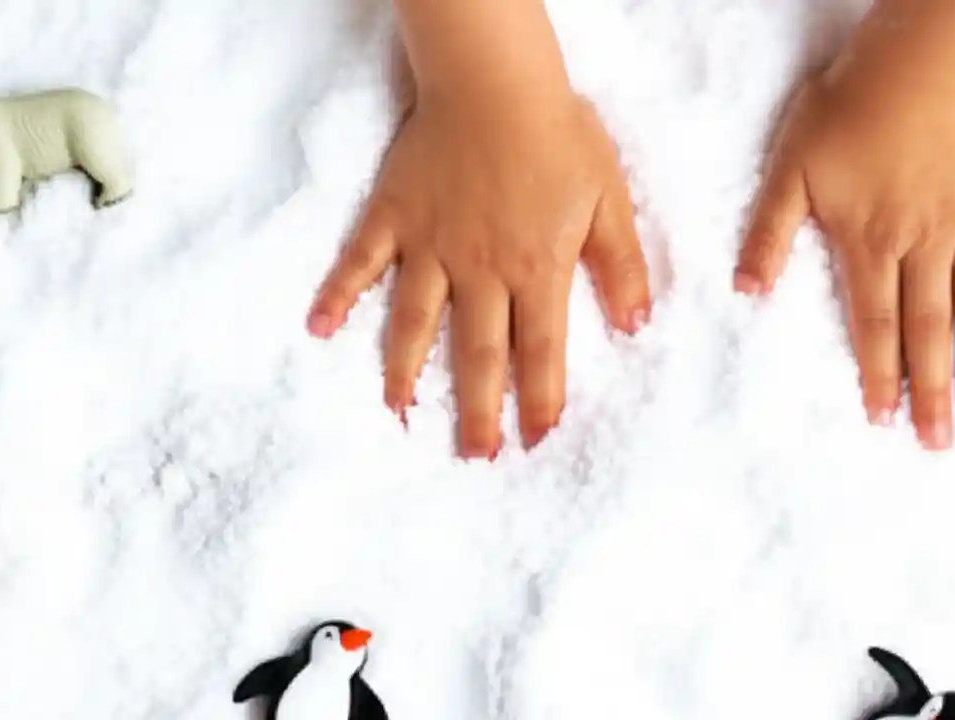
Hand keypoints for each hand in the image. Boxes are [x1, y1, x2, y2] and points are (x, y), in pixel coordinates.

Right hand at [308, 90, 649, 457]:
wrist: (495, 80)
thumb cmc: (558, 135)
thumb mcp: (608, 198)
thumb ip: (621, 265)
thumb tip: (637, 325)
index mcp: (536, 268)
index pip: (541, 351)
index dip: (539, 400)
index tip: (537, 441)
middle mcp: (480, 270)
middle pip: (478, 354)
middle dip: (479, 410)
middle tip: (476, 457)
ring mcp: (430, 247)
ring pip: (415, 323)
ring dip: (407, 372)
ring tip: (399, 413)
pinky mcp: (393, 218)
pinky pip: (359, 264)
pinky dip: (337, 295)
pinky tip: (317, 328)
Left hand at [734, 10, 954, 449]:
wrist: (913, 61)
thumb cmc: (844, 112)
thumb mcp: (788, 172)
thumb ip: (768, 235)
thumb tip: (745, 290)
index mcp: (871, 245)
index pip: (875, 326)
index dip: (879, 375)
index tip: (885, 419)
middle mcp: (925, 245)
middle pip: (928, 329)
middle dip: (930, 389)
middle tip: (940, 440)